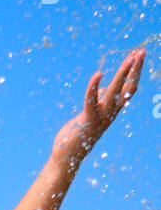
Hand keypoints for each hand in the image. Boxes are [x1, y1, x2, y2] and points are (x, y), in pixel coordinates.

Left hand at [51, 48, 145, 170]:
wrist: (67, 158)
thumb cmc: (77, 136)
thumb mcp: (89, 115)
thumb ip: (97, 103)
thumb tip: (100, 92)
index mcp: (111, 111)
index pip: (128, 89)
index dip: (134, 73)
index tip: (137, 56)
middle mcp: (110, 114)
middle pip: (128, 88)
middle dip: (135, 69)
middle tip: (141, 52)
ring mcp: (101, 117)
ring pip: (115, 92)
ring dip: (123, 74)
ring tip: (130, 58)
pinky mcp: (88, 120)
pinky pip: (92, 101)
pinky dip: (94, 88)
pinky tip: (98, 74)